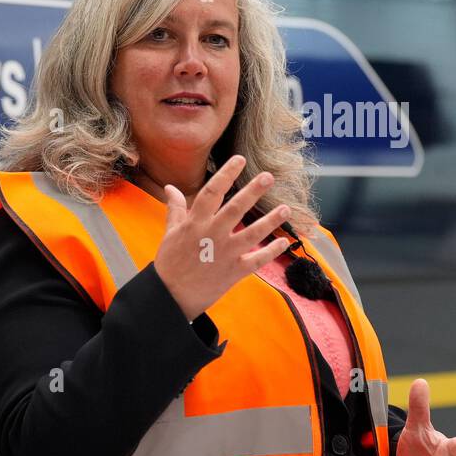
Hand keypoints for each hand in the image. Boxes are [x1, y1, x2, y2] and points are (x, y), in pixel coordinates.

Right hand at [153, 154, 292, 320]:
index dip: (226, 174)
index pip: (212, 192)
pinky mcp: (234, 272)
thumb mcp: (170, 233)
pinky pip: (257, 260)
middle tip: (269, 177)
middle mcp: (212, 236)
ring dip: (271, 220)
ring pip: (253, 233)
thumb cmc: (170, 263)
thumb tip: (170, 188)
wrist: (170, 296)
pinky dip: (272, 252)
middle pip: (236, 209)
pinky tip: (284, 242)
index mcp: (195, 224)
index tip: (239, 160)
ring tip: (285, 208)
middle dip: (253, 191)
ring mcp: (225, 254)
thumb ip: (175, 209)